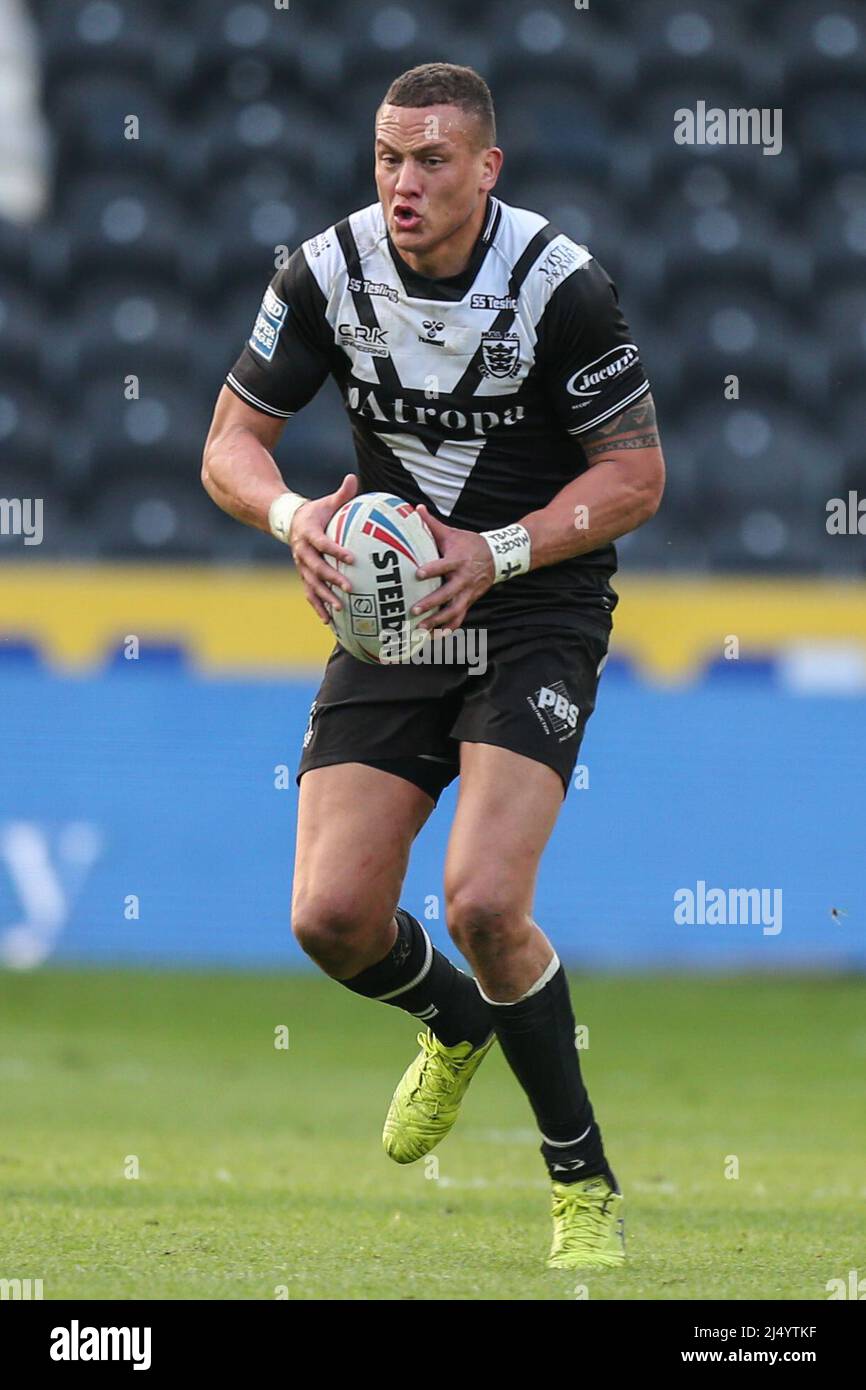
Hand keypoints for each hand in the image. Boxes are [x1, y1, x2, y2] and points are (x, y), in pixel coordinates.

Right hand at [290, 473, 357, 622]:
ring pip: (312, 585)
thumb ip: (341, 494)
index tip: (352, 558)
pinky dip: (318, 606)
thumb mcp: (326, 502)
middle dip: (332, 579)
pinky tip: (329, 620)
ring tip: (340, 609)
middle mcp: (302, 552)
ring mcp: (301, 566)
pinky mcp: (303, 576)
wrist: (289, 523)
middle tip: (350, 587)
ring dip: (325, 598)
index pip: (323, 543)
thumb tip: (352, 478)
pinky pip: (310, 593)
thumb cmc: (316, 512)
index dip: (335, 551)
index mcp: (309, 533)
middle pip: (316, 568)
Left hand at [411, 504, 494, 633]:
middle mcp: (464, 579)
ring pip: (454, 610)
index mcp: (458, 560)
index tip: (418, 574)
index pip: (444, 565)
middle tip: (414, 610)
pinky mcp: (470, 601)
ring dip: (438, 621)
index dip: (432, 569)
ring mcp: (468, 593)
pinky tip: (435, 636)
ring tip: (421, 628)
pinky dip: (449, 628)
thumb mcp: (453, 533)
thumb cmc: (470, 544)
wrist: (498, 558)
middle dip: (431, 603)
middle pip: (448, 593)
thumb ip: (432, 524)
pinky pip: (460, 618)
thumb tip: (415, 507)